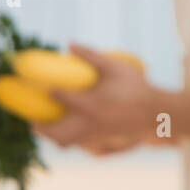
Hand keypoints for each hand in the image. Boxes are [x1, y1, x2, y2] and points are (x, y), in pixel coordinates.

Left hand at [33, 45, 161, 151]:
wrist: (156, 113)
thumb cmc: (137, 87)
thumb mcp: (116, 67)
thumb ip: (92, 56)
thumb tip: (69, 44)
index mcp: (93, 104)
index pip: (61, 98)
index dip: (48, 91)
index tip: (41, 84)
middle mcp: (90, 123)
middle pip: (56, 133)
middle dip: (41, 127)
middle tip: (33, 117)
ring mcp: (95, 135)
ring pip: (64, 142)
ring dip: (50, 135)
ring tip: (42, 125)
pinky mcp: (100, 141)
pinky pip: (76, 144)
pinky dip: (65, 138)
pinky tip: (63, 129)